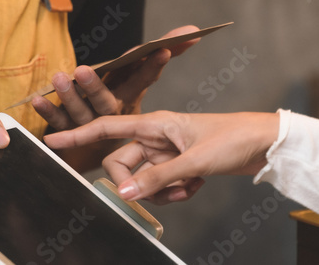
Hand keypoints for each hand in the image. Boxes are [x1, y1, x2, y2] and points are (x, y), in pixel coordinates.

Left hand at [31, 26, 200, 130]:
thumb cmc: (121, 96)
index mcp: (129, 99)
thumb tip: (193, 31)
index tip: (162, 50)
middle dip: (95, 86)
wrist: (98, 144)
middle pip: (105, 101)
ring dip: (68, 95)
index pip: (141, 81)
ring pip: (79, 112)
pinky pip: (57, 122)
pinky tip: (37, 99)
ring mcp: (89, 124)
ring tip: (60, 77)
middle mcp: (111, 113)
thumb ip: (165, 47)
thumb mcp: (140, 72)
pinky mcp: (69, 132)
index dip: (151, 67)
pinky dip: (48, 112)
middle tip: (83, 70)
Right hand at [43, 111, 279, 203]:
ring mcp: (167, 152)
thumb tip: (125, 195)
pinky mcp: (179, 165)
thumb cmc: (233, 137)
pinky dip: (176, 192)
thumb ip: (157, 178)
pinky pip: (162, 186)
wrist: (265, 142)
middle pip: (124, 165)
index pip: (107, 127)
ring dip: (163, 192)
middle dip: (139, 185)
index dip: (79, 135)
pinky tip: (197, 185)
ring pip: (144, 181)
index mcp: (155, 122)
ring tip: (190, 186)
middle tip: (164, 191)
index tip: (53, 141)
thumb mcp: (194, 161)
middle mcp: (156, 136)